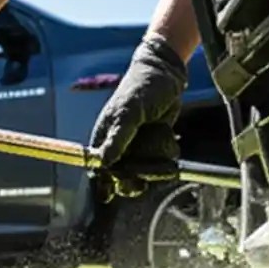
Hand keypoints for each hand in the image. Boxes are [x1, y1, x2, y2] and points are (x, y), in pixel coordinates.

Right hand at [89, 34, 187, 198]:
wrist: (167, 75)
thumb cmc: (142, 88)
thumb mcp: (129, 111)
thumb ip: (118, 138)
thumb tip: (104, 162)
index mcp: (103, 139)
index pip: (100, 171)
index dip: (106, 184)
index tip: (113, 192)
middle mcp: (119, 148)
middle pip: (124, 179)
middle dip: (137, 176)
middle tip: (146, 175)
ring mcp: (138, 149)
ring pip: (146, 172)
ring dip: (156, 161)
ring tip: (160, 136)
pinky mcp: (155, 147)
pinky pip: (161, 163)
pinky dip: (167, 152)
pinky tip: (168, 136)